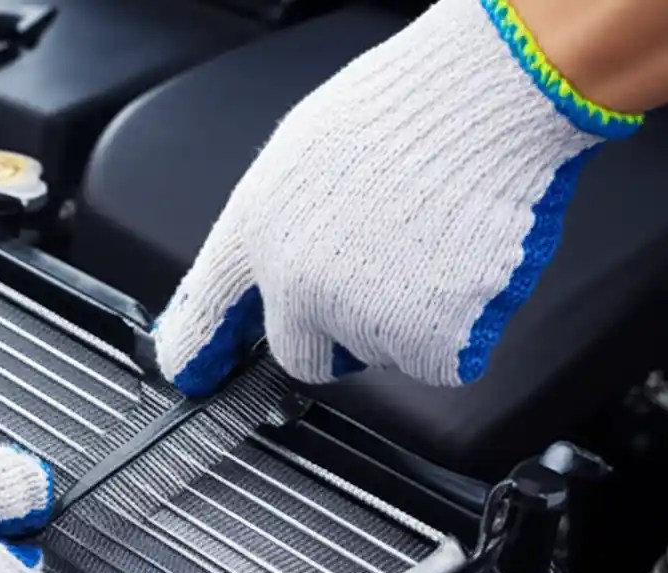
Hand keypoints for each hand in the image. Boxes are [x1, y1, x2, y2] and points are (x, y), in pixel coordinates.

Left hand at [154, 0, 642, 395]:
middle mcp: (294, 283)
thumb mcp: (303, 152)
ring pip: (381, 351)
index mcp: (256, 230)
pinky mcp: (421, 339)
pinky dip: (461, 331)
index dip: (197, 349)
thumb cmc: (404, 108)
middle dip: (337, 337)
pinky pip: (442, 362)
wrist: (477, 101)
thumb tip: (281, 259)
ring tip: (433, 243)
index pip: (208, 310)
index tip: (191, 375)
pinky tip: (463, 269)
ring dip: (408, 319)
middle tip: (383, 284)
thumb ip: (282, 220)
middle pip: (304, 355)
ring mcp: (355, 315)